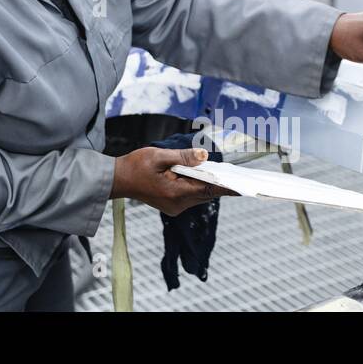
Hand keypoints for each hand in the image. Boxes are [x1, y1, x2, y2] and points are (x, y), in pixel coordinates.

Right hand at [111, 146, 236, 215]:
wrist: (118, 179)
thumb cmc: (136, 165)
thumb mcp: (159, 156)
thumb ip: (183, 157)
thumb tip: (204, 156)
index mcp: (176, 192)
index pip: (208, 189)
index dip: (227, 187)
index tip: (244, 186)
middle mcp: (178, 204)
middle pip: (206, 193)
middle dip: (218, 182)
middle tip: (233, 172)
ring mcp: (175, 207)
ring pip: (200, 195)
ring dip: (206, 183)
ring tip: (215, 170)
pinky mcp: (172, 206)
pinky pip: (191, 196)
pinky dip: (197, 186)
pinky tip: (197, 175)